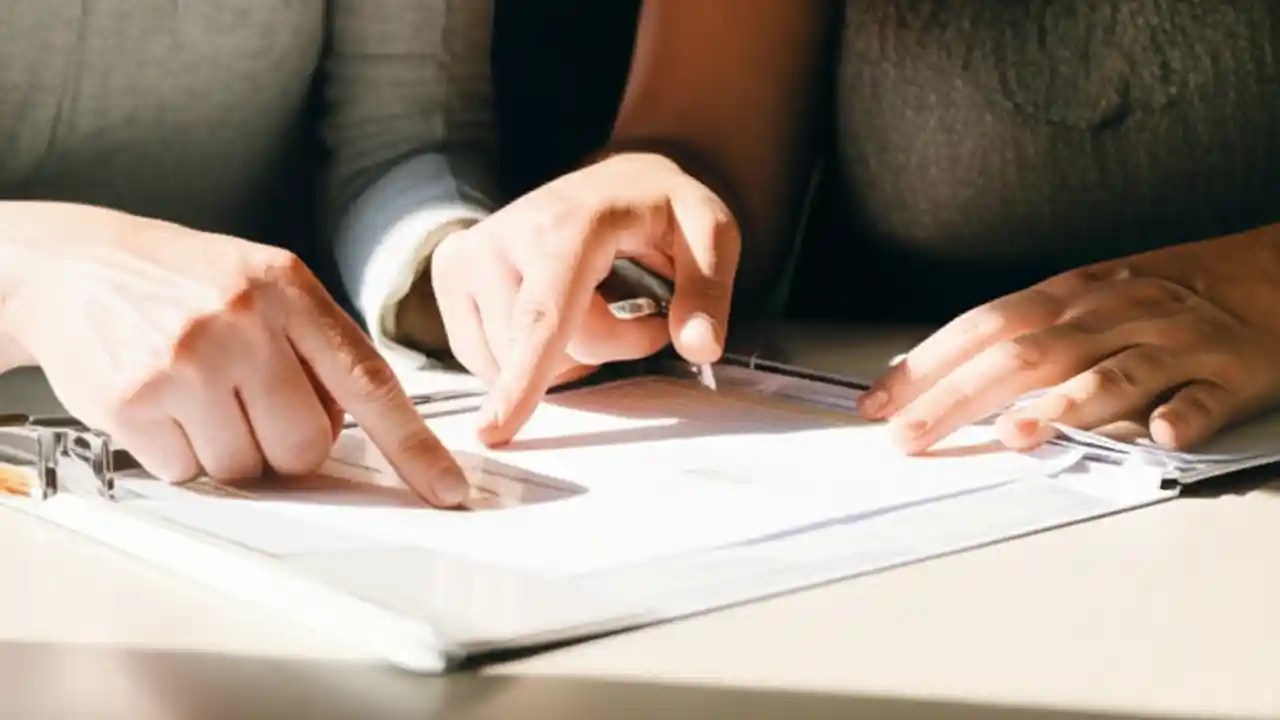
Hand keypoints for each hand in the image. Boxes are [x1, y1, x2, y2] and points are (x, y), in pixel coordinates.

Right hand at [0, 204, 467, 505]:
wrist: (76, 265)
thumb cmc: (183, 280)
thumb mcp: (266, 283)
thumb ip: (319, 346)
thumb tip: (361, 427)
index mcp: (289, 291)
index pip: (371, 383)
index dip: (414, 447)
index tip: (446, 488)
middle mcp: (244, 323)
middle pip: (306, 446)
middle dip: (285, 441)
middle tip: (249, 400)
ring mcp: (187, 362)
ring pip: (246, 468)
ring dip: (228, 446)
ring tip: (200, 391)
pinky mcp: (136, 400)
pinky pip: (188, 471)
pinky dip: (180, 450)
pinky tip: (164, 401)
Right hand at [429, 152, 739, 444]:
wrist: (620, 177)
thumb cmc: (664, 208)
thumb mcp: (713, 235)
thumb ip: (707, 292)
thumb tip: (698, 345)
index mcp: (566, 226)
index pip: (543, 316)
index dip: (523, 377)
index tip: (493, 429)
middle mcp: (501, 237)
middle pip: (545, 352)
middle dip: (603, 350)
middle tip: (642, 313)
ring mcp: (467, 255)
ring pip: (511, 361)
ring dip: (564, 356)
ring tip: (598, 305)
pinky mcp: (450, 273)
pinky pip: (485, 356)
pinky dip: (525, 354)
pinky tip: (554, 315)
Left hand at [860, 225, 1279, 453]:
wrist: (1273, 275)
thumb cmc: (1166, 296)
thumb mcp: (1088, 301)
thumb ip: (1026, 338)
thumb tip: (944, 378)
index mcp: (1071, 296)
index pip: (984, 326)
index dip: (928, 363)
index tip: (879, 401)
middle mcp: (1113, 314)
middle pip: (1026, 354)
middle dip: (959, 396)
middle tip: (910, 434)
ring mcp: (1172, 343)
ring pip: (1112, 372)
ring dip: (1062, 403)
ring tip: (1015, 433)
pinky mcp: (1230, 373)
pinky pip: (1203, 397)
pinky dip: (1182, 414)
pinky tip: (1162, 433)